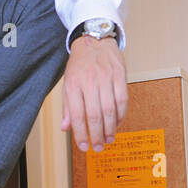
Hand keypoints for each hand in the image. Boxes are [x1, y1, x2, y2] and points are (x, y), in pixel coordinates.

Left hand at [60, 35, 127, 151]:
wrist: (93, 40)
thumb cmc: (79, 65)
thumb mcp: (67, 83)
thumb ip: (68, 107)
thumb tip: (66, 128)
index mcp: (73, 85)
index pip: (77, 115)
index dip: (81, 134)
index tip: (84, 146)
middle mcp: (89, 81)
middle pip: (95, 115)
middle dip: (97, 135)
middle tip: (98, 147)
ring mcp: (106, 78)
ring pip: (110, 109)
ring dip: (110, 128)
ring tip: (108, 139)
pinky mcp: (119, 75)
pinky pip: (122, 99)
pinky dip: (120, 115)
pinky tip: (117, 123)